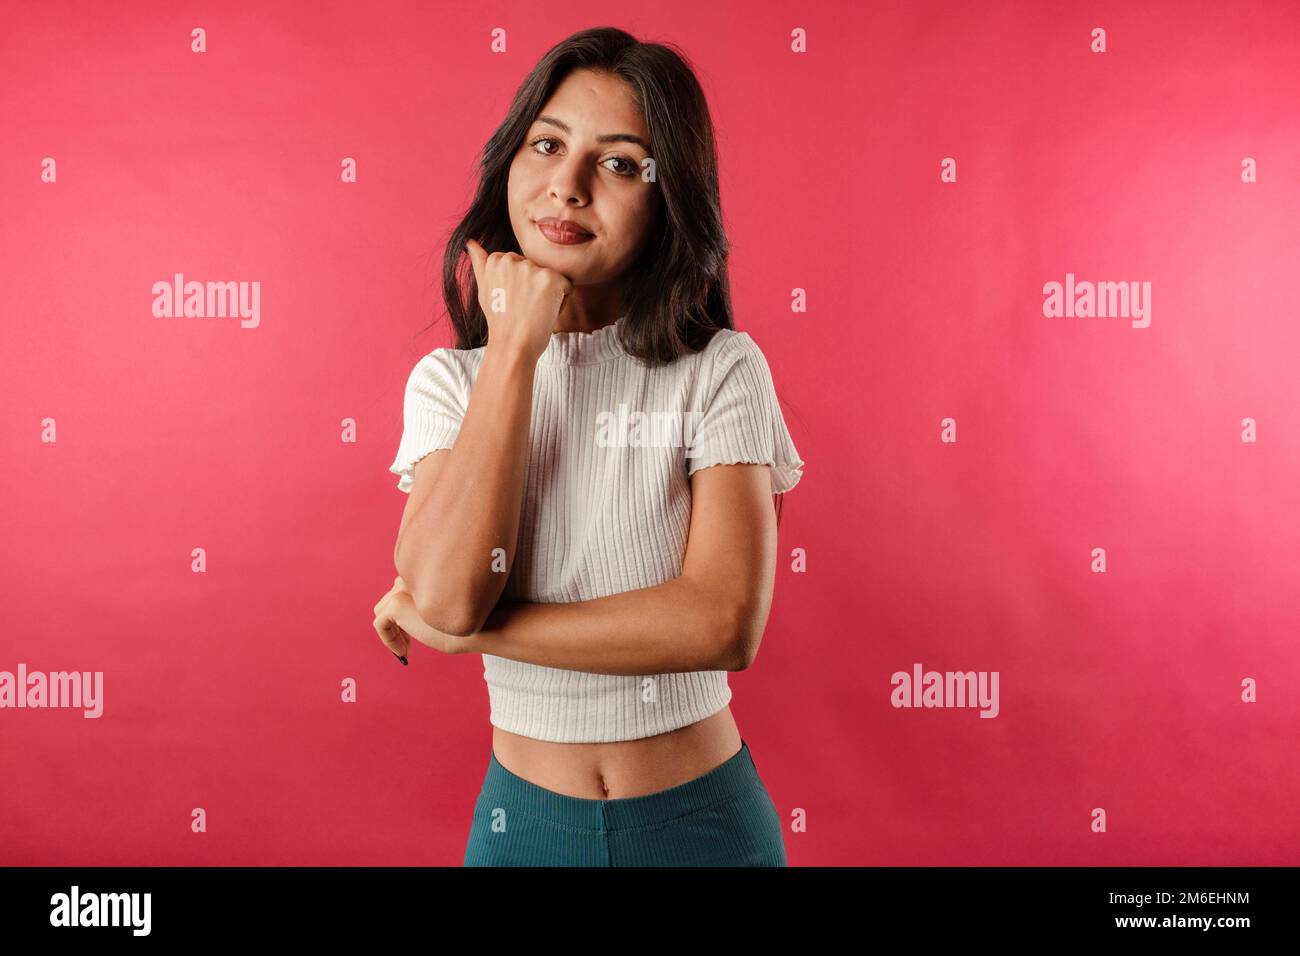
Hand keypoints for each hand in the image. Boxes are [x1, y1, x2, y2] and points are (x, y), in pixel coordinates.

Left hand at [373, 575, 465, 658]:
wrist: (478, 628)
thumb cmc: (469, 624)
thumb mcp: (445, 611)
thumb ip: (427, 606)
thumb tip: (407, 620)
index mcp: (425, 574)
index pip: (404, 590)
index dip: (406, 613)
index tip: (416, 632)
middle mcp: (412, 577)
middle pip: (390, 599)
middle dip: (397, 622)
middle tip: (409, 644)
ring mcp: (402, 589)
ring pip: (382, 611)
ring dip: (392, 631)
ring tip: (407, 648)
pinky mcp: (396, 604)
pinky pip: (380, 624)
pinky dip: (388, 640)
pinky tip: (404, 651)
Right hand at [465, 237, 572, 363]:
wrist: (512, 345)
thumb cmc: (500, 321)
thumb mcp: (484, 288)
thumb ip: (480, 262)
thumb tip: (469, 241)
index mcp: (496, 259)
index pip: (523, 265)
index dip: (521, 285)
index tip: (512, 300)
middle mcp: (512, 259)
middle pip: (538, 269)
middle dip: (535, 287)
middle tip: (523, 307)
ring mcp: (531, 268)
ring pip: (553, 278)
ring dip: (549, 295)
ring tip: (533, 310)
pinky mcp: (550, 278)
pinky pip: (567, 287)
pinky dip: (561, 302)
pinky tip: (545, 312)